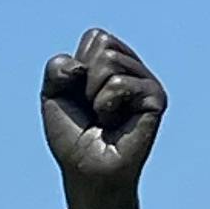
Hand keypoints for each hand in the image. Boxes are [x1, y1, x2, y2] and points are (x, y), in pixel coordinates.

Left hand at [40, 27, 164, 208]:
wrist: (87, 172)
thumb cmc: (73, 137)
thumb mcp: (53, 95)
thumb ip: (56, 68)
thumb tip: (80, 68)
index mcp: (116, 61)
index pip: (96, 37)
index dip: (78, 68)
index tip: (82, 97)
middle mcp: (136, 69)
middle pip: (104, 45)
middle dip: (86, 81)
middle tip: (94, 109)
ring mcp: (148, 83)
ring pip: (110, 61)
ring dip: (94, 95)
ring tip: (105, 117)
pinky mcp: (156, 98)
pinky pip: (119, 84)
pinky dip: (106, 105)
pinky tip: (115, 123)